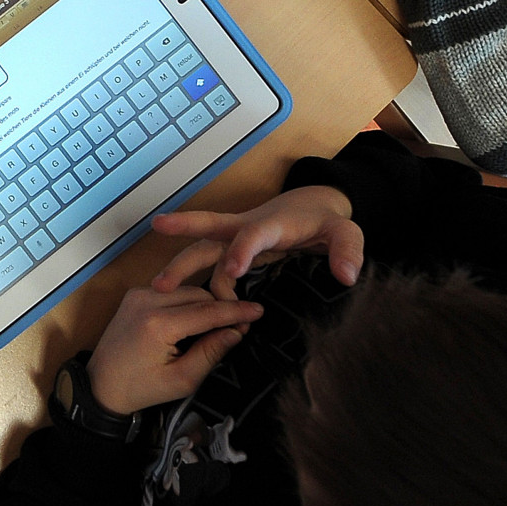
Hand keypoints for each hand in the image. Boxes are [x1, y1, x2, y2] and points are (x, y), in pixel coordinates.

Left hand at [84, 286, 264, 414]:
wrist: (101, 384)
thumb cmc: (141, 388)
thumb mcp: (182, 380)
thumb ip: (210, 353)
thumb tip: (236, 331)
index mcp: (157, 324)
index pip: (207, 311)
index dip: (236, 311)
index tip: (259, 310)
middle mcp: (146, 300)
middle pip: (199, 295)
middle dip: (221, 308)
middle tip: (238, 328)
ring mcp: (138, 294)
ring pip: (187, 290)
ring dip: (205, 305)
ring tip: (217, 328)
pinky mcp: (135, 294)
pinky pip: (172, 292)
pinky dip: (187, 303)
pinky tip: (194, 323)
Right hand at [150, 185, 363, 298]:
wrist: (314, 206)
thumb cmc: (328, 221)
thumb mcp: (346, 231)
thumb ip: (348, 250)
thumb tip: (346, 277)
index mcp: (272, 224)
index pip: (253, 234)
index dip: (242, 250)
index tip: (233, 271)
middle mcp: (246, 227)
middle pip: (209, 231)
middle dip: (183, 246)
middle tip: (164, 264)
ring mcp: (237, 237)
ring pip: (202, 247)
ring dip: (181, 264)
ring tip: (159, 287)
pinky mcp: (234, 248)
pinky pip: (210, 261)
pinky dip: (197, 277)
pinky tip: (186, 300)